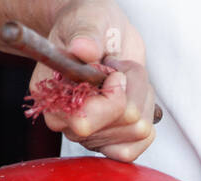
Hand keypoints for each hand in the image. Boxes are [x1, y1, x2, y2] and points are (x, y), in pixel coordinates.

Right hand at [30, 0, 155, 161]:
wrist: (100, 34)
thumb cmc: (88, 25)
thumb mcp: (87, 19)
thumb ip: (86, 35)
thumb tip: (83, 49)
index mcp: (53, 98)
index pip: (85, 123)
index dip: (112, 95)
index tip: (111, 69)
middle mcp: (69, 124)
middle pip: (124, 124)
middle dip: (132, 88)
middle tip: (118, 68)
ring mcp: (91, 136)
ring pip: (139, 129)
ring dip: (141, 95)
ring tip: (125, 76)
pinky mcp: (112, 140)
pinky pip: (143, 141)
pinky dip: (147, 113)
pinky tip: (134, 95)